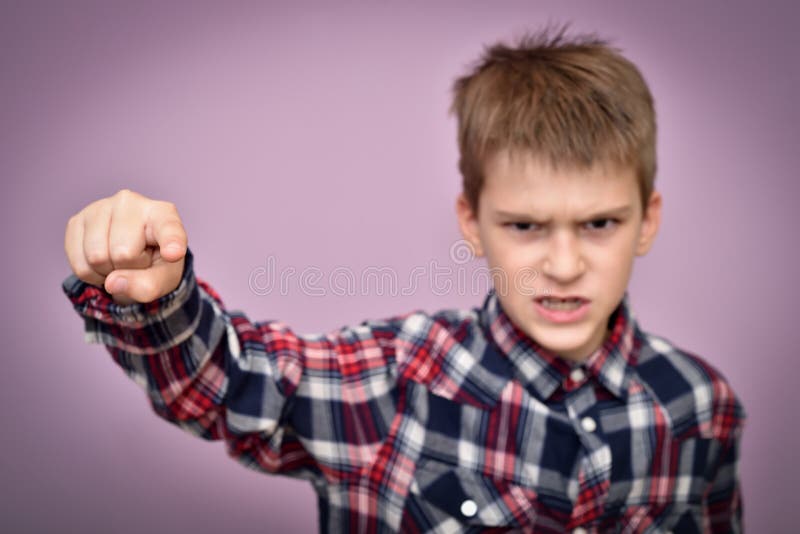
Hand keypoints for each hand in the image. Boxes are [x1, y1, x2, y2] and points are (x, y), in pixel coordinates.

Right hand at [64, 189, 187, 304]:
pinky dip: (90, 274)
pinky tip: (102, 261)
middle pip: (123, 253)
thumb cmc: (154, 261)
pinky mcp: (76, 220)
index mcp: (163, 214)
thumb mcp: (163, 278)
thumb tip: (113, 283)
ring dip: (107, 272)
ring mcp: (100, 207)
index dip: (171, 242)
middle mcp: (130, 202)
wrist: (130, 252)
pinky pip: (79, 263)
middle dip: (128, 268)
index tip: (174, 253)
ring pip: (96, 257)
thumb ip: (149, 285)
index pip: (168, 228)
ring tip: (119, 260)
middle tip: (135, 261)